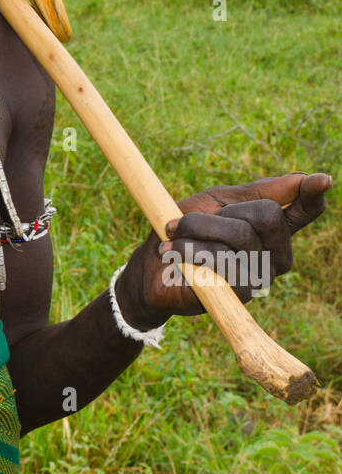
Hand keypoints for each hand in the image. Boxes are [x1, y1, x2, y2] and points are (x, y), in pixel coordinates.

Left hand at [115, 172, 331, 329]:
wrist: (150, 264)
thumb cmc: (184, 228)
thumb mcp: (217, 201)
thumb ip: (258, 191)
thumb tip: (303, 178)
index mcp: (271, 227)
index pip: (305, 209)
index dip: (313, 193)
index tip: (323, 180)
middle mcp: (274, 253)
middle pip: (268, 215)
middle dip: (223, 211)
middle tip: (189, 220)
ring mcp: (260, 275)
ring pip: (240, 236)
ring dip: (197, 230)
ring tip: (176, 238)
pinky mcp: (240, 295)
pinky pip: (222, 261)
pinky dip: (191, 251)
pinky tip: (177, 256)